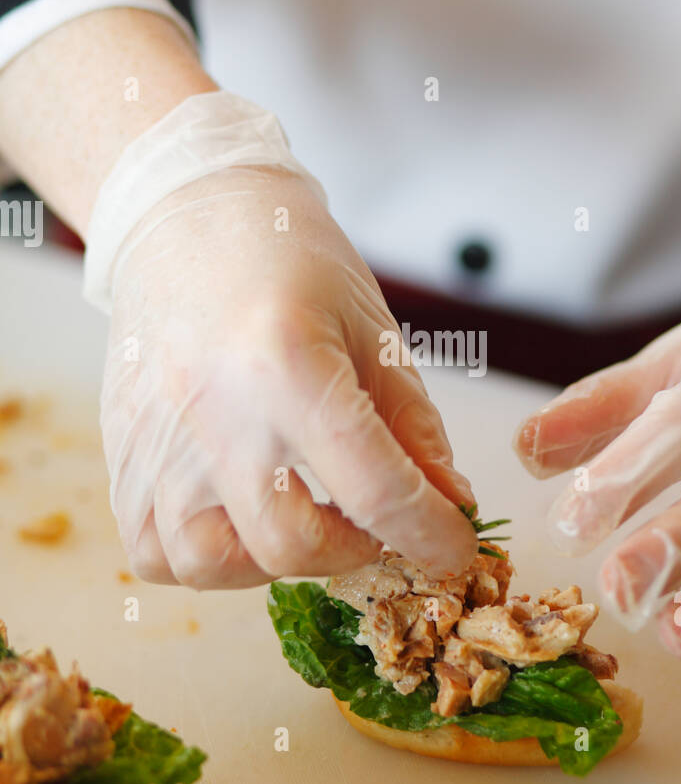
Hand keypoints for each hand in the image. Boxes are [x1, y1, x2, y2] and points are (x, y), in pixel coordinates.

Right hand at [100, 166, 476, 586]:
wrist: (186, 219)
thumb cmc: (286, 262)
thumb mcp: (371, 331)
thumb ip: (412, 426)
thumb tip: (447, 501)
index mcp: (287, 367)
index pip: (374, 491)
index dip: (430, 533)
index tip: (453, 545)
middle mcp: (212, 415)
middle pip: (291, 544)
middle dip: (356, 549)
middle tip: (375, 519)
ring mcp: (156, 443)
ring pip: (211, 564)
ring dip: (274, 560)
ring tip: (302, 513)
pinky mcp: (123, 459)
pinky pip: (157, 553)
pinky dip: (206, 555)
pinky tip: (240, 514)